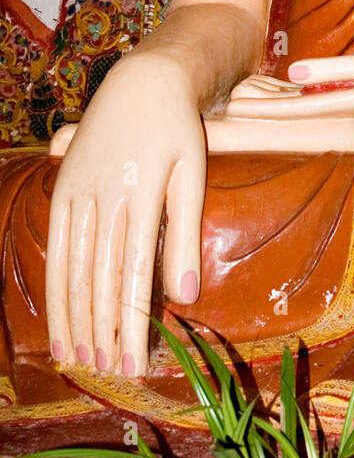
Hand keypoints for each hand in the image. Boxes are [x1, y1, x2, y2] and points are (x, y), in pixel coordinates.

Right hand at [46, 53, 205, 376]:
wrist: (143, 81)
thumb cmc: (179, 130)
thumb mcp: (192, 174)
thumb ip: (186, 234)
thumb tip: (185, 296)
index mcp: (141, 197)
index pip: (133, 276)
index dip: (132, 325)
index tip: (136, 365)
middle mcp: (104, 198)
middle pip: (99, 280)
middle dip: (103, 333)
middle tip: (110, 375)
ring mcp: (78, 193)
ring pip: (72, 268)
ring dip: (75, 319)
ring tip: (80, 361)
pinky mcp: (64, 188)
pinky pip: (57, 246)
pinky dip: (57, 287)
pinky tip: (60, 320)